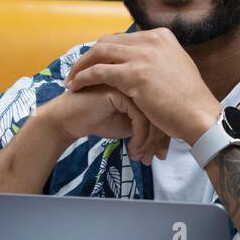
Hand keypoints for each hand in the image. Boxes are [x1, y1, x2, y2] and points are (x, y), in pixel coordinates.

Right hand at [35, 83, 169, 164]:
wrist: (69, 118)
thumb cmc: (98, 119)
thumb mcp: (129, 124)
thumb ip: (148, 124)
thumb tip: (169, 136)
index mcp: (144, 85)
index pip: (163, 109)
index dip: (165, 134)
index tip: (161, 155)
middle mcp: (139, 80)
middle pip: (161, 111)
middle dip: (159, 140)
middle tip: (155, 159)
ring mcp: (129, 83)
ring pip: (152, 115)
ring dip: (148, 142)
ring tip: (141, 158)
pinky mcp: (118, 91)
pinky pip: (139, 117)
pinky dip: (139, 138)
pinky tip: (132, 149)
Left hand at [63, 28, 219, 143]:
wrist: (199, 115)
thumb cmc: (190, 100)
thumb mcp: (178, 68)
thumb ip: (160, 60)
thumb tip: (147, 62)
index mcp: (161, 36)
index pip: (123, 38)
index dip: (105, 51)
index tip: (94, 63)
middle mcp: (150, 40)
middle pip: (108, 42)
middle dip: (89, 56)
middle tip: (78, 70)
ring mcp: (142, 55)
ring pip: (99, 53)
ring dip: (81, 66)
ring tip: (71, 79)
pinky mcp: (133, 74)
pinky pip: (98, 71)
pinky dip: (83, 77)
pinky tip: (75, 87)